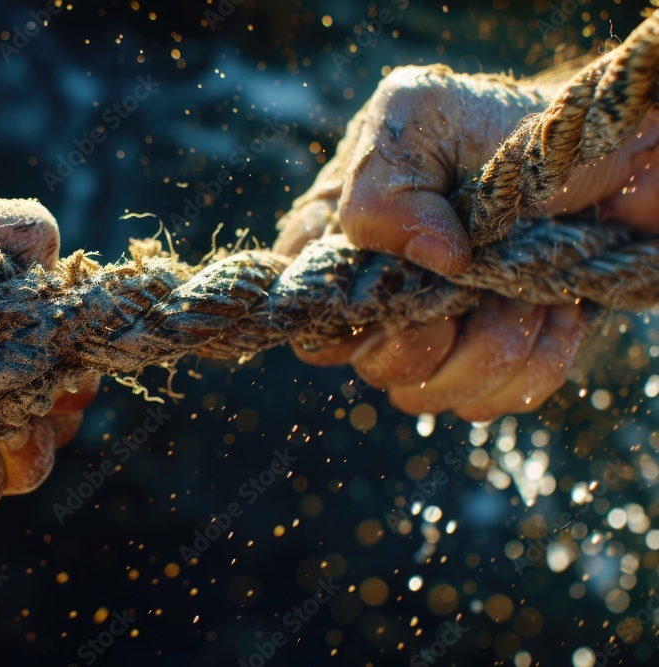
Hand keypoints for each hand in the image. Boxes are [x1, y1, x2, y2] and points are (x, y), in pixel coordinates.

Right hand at [274, 64, 658, 420]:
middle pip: (372, 365)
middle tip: (477, 273)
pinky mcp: (497, 363)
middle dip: (432, 330)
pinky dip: (535, 358)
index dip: (346, 314)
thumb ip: (383, 190)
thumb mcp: (420, 115)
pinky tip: (557, 306)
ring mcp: (438, 337)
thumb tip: (434, 263)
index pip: (309, 315)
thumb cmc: (499, 122)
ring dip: (491, 344)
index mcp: (340, 244)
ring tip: (530, 283)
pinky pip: (494, 401)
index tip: (399, 280)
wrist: (607, 144)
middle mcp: (382, 299)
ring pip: (426, 396)